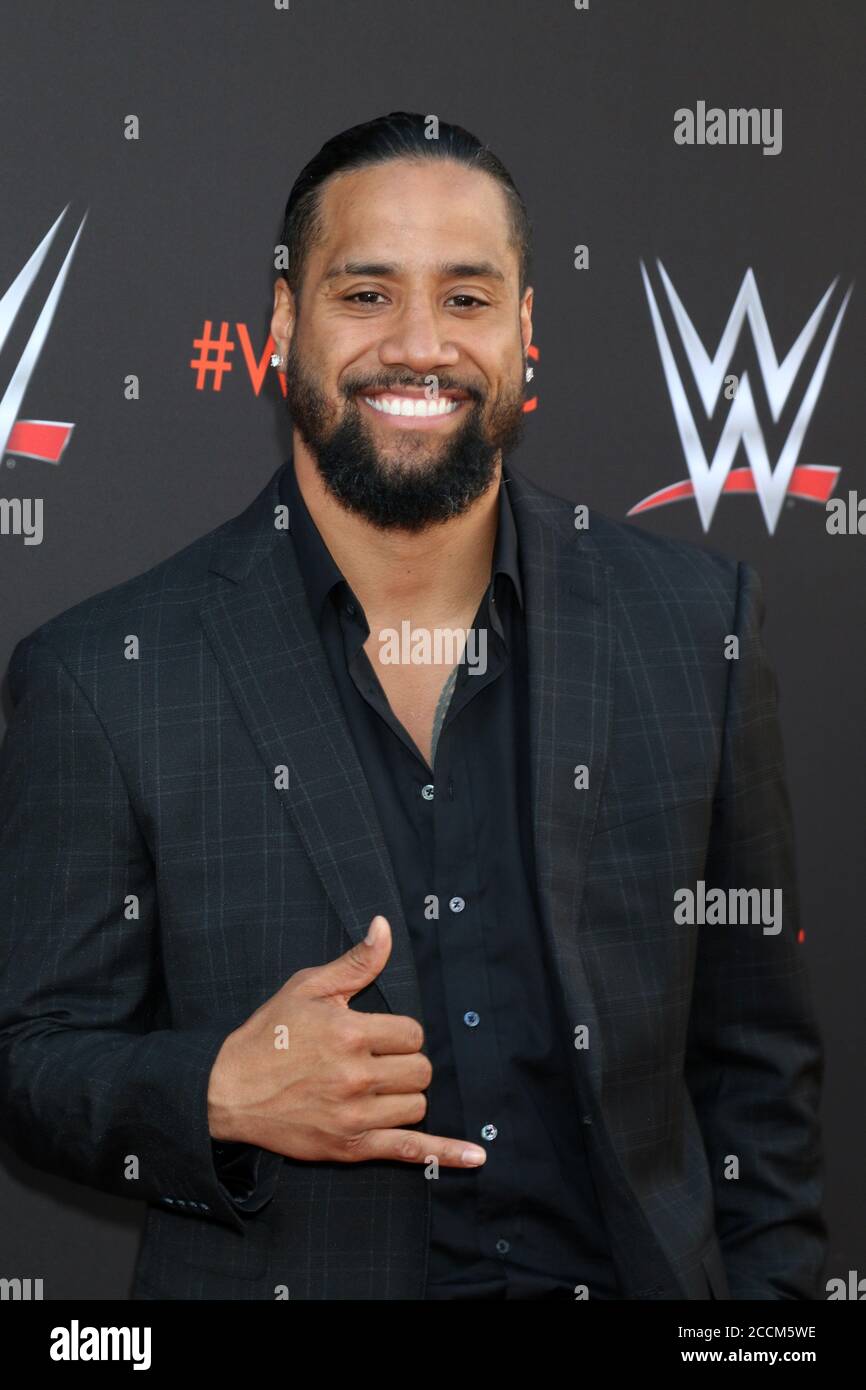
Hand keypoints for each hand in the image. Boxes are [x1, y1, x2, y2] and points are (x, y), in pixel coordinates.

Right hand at [207, 915, 486, 1168]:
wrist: (227, 1090)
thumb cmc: (268, 1034)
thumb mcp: (308, 987)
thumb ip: (356, 962)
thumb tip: (385, 927)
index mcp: (350, 1033)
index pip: (412, 1033)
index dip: (399, 1034)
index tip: (376, 1036)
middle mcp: (356, 1076)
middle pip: (420, 1070)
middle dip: (405, 1063)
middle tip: (375, 1061)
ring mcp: (354, 1116)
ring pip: (417, 1105)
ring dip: (405, 1095)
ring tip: (375, 1087)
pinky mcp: (351, 1147)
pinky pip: (410, 1151)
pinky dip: (445, 1154)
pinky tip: (476, 1155)